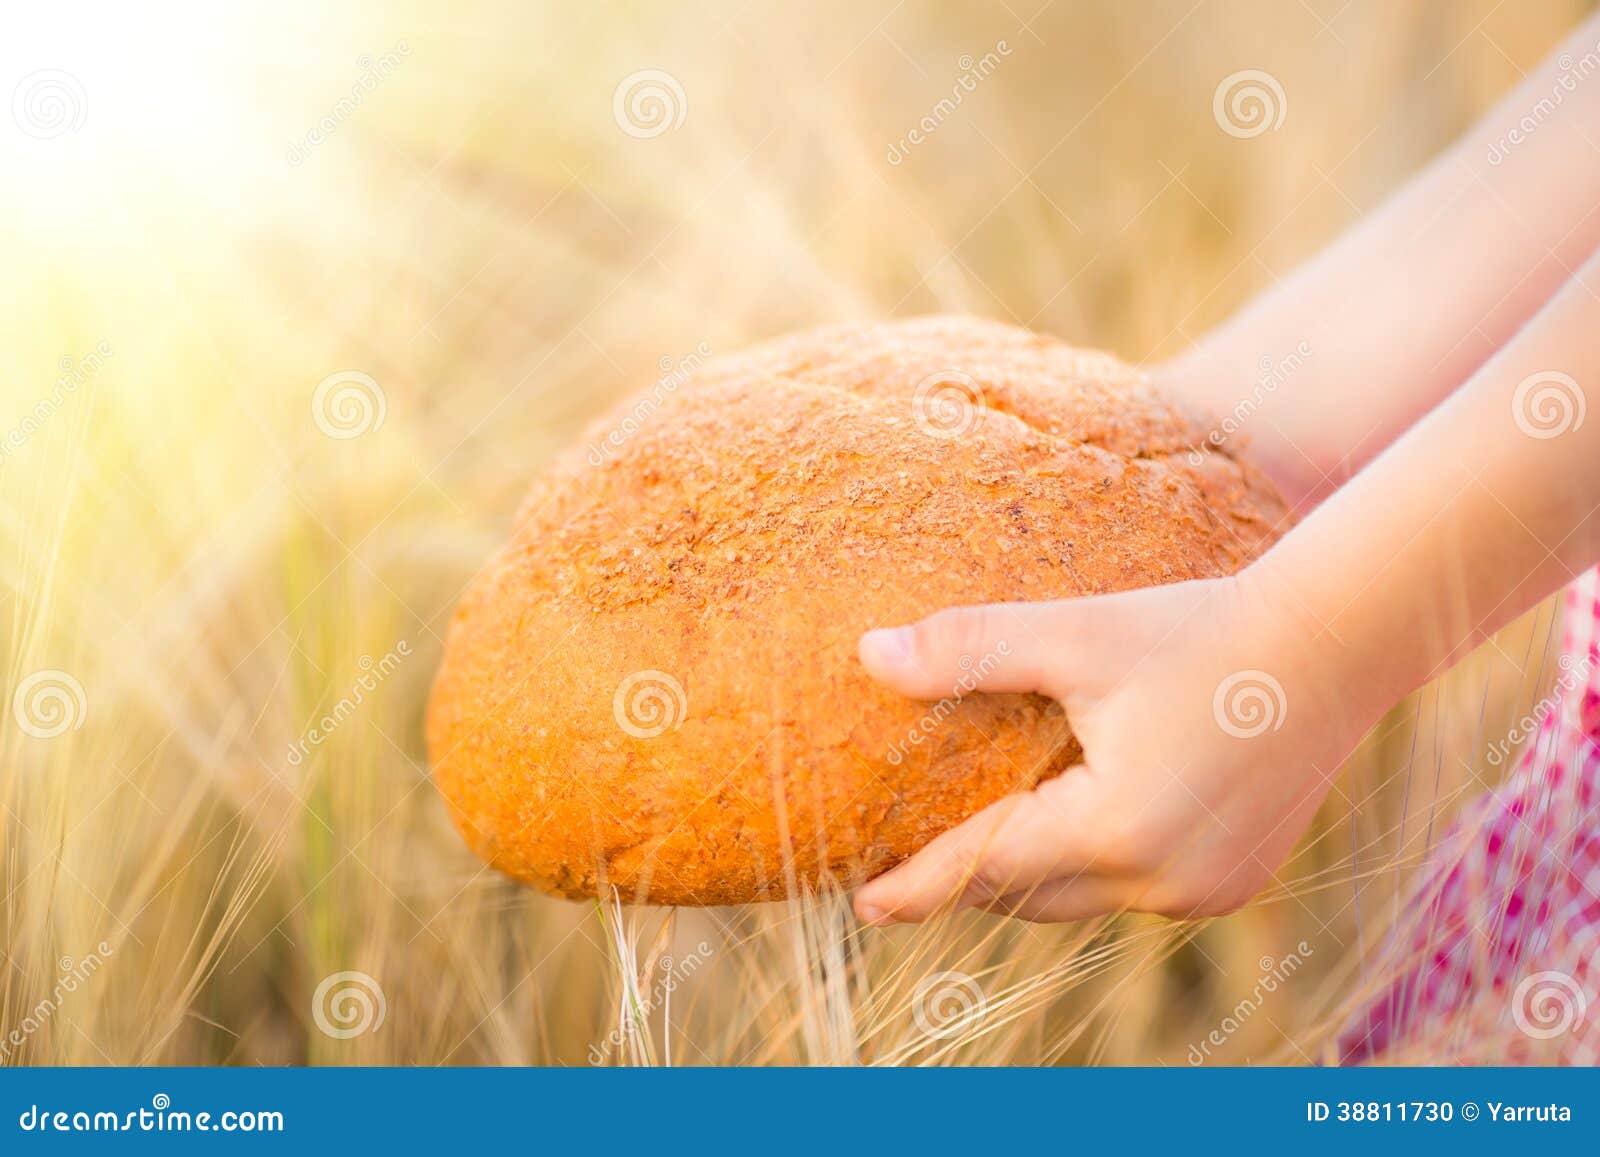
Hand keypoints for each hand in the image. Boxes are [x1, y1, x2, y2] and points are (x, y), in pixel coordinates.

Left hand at [852, 569, 1375, 923]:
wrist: (1337, 642)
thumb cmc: (1200, 631)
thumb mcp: (1077, 634)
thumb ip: (971, 649)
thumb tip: (869, 654)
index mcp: (1115, 828)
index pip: (986, 869)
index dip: (920, 888)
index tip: (864, 904)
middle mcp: (1162, 879)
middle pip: (1030, 895)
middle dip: (968, 881)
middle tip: (907, 867)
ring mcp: (1206, 890)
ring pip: (1082, 899)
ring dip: (1031, 874)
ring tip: (980, 842)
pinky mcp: (1235, 883)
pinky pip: (1134, 890)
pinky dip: (1092, 867)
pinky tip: (1072, 826)